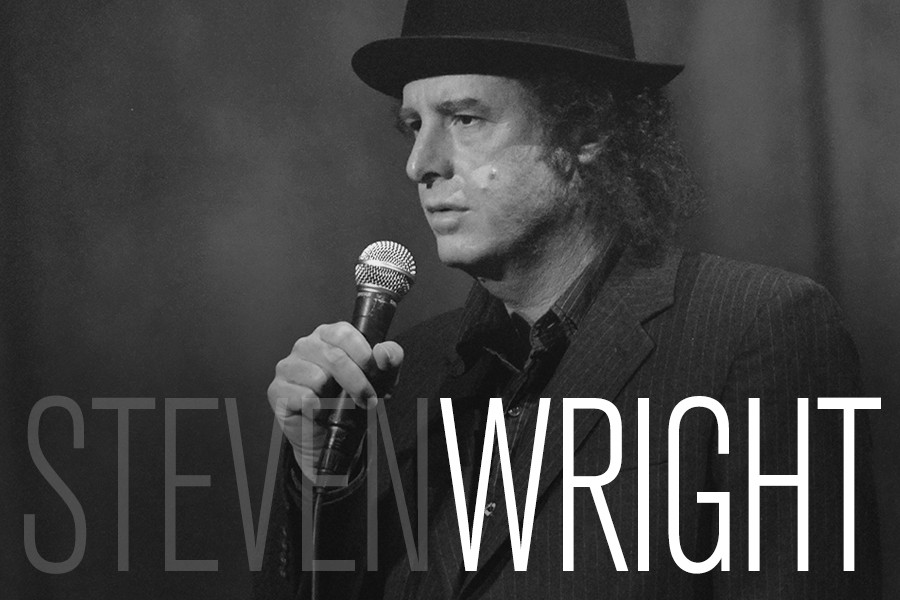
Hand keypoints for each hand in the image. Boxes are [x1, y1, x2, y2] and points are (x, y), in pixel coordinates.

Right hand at [267, 322, 403, 480]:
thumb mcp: (380, 379)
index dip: (363, 354)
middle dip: (357, 382)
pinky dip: (318, 409)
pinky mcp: (277, 390)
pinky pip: (303, 397)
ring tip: (340, 406)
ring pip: (318, 377)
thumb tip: (384, 353)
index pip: (344, 333)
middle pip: (334, 356)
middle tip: (367, 399)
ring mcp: (288, 367)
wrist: (332, 435)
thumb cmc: (353, 402)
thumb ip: (389, 360)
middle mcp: (305, 346)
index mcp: (328, 335)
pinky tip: (319, 411)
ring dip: (336, 398)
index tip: (375, 373)